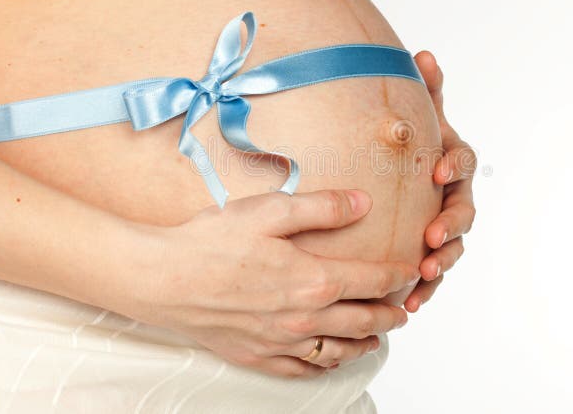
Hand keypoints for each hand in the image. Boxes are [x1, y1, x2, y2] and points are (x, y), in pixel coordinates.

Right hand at [115, 189, 419, 377]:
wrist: (162, 280)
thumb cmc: (210, 242)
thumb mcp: (270, 210)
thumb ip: (322, 207)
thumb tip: (363, 202)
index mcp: (313, 279)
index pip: (372, 280)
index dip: (397, 275)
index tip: (410, 270)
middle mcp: (305, 318)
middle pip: (364, 320)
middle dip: (390, 314)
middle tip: (404, 309)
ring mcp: (282, 342)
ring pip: (340, 350)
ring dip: (366, 342)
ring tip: (377, 335)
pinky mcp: (259, 357)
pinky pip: (305, 370)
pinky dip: (327, 365)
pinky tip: (331, 358)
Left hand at [403, 50, 476, 312]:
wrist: (396, 179)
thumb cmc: (407, 148)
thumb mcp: (414, 120)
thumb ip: (424, 93)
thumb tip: (424, 54)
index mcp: (451, 161)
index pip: (461, 162)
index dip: (453, 166)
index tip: (436, 172)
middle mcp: (454, 195)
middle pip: (464, 210)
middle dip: (450, 224)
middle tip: (432, 235)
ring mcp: (446, 226)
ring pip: (453, 245)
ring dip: (442, 260)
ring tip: (424, 272)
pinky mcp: (432, 251)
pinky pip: (434, 271)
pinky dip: (427, 286)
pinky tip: (412, 302)